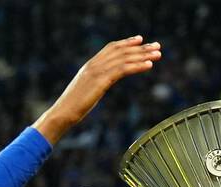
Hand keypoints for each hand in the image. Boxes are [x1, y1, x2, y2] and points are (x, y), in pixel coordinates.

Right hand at [34, 37, 161, 144]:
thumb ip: (95, 85)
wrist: (62, 113)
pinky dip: (137, 66)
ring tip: (158, 54)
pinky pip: (123, 69)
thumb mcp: (85, 92)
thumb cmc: (72, 108)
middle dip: (141, 48)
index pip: (111, 48)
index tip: (141, 40)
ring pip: (124, 58)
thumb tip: (101, 86)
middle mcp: (94, 64)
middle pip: (121, 51)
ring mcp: (97, 71)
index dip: (127, 43)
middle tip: (157, 46)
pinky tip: (149, 65)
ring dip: (143, 55)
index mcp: (90, 65)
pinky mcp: (101, 81)